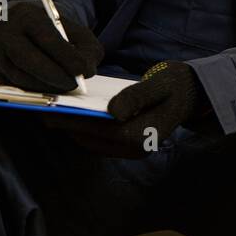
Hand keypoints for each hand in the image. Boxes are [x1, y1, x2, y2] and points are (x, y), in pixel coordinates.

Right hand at [0, 0, 103, 93]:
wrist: (28, 26)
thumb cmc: (56, 31)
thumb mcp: (76, 31)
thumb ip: (87, 48)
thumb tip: (87, 71)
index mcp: (27, 15)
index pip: (46, 38)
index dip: (65, 56)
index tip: (82, 70)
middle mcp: (5, 31)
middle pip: (27, 58)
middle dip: (53, 74)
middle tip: (73, 84)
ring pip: (19, 75)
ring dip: (44, 85)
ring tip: (64, 85)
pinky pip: (12, 83)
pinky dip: (33, 88)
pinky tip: (49, 86)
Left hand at [45, 61, 206, 157]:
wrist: (193, 95)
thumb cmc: (176, 85)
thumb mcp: (159, 85)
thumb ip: (136, 97)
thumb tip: (112, 112)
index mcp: (142, 134)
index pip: (98, 128)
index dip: (72, 120)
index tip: (49, 110)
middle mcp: (136, 148)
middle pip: (91, 138)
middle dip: (66, 125)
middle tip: (42, 110)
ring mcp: (133, 150)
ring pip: (93, 142)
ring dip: (72, 129)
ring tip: (52, 113)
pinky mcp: (129, 147)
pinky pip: (100, 141)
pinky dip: (84, 129)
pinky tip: (72, 116)